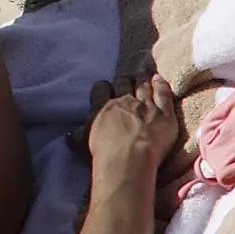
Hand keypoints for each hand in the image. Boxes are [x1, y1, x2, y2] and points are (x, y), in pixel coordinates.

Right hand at [86, 69, 186, 191]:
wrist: (128, 158)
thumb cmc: (104, 153)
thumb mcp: (84, 143)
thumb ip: (77, 136)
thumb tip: (70, 136)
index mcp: (103, 106)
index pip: (101, 89)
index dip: (104, 87)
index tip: (106, 88)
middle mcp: (125, 101)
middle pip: (124, 83)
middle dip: (125, 80)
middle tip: (128, 79)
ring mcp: (146, 106)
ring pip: (144, 87)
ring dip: (143, 80)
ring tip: (144, 75)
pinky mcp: (164, 115)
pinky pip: (163, 95)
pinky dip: (161, 86)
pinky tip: (160, 79)